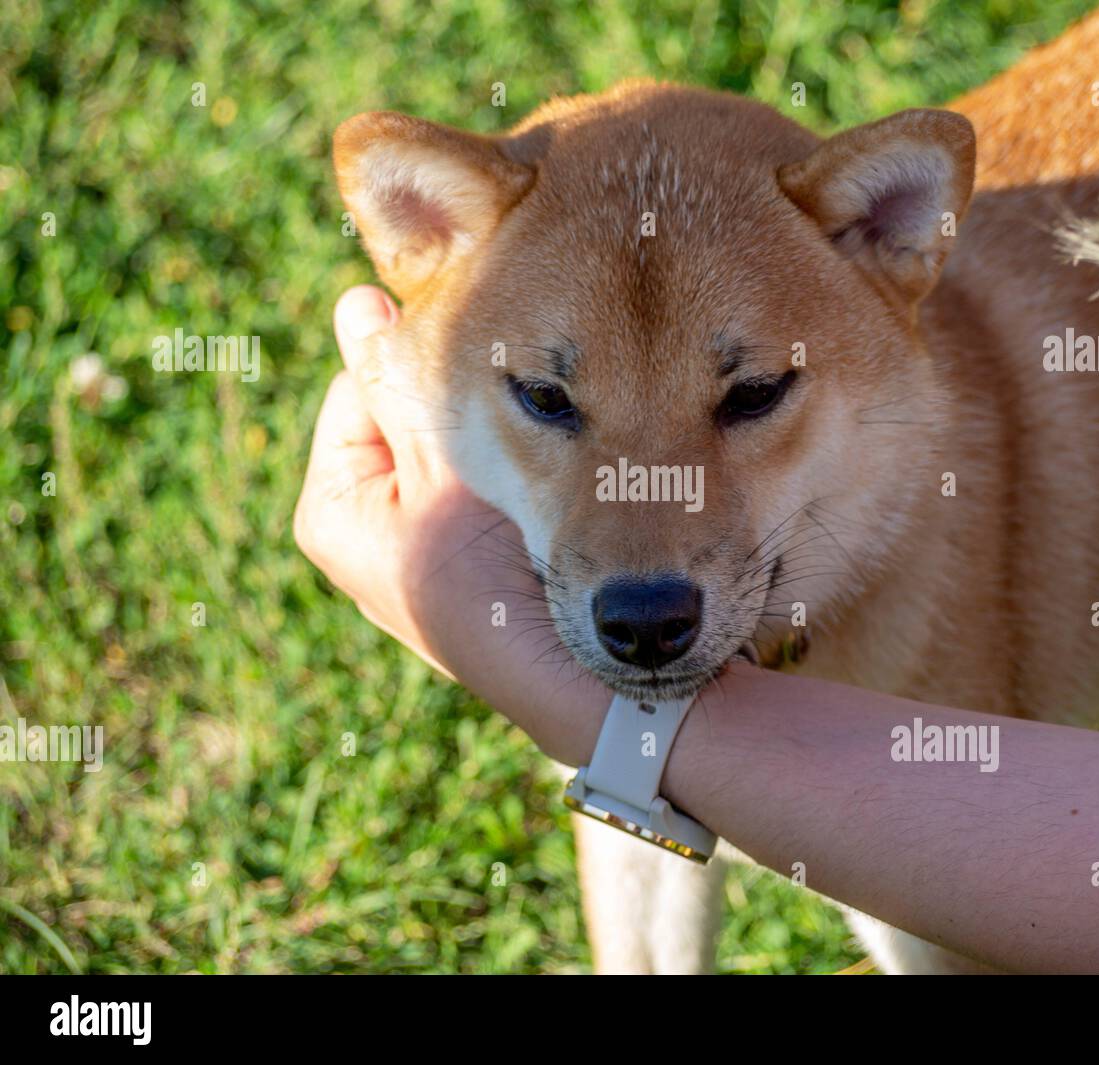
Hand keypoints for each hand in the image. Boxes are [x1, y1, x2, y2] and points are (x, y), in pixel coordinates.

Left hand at [294, 287, 607, 762]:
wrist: (593, 686)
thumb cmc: (510, 580)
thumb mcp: (450, 467)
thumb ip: (402, 383)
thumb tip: (356, 306)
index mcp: (337, 512)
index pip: (364, 386)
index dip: (424, 358)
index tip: (487, 347)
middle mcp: (369, 539)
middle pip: (410, 418)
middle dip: (462, 399)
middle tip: (525, 392)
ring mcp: (425, 556)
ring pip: (457, 450)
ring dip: (498, 432)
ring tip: (550, 430)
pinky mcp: (476, 568)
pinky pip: (487, 488)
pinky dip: (517, 470)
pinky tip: (560, 473)